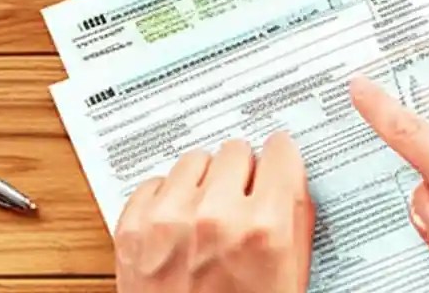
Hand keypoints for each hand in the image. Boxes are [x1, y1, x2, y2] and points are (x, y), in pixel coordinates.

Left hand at [114, 133, 314, 292]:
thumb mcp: (291, 278)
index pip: (280, 151)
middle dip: (243, 173)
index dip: (281, 162)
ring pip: (195, 160)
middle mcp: (215, 216)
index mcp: (263, 229)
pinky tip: (179, 226)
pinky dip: (168, 199)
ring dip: (205, 182)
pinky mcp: (132, 227)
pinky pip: (156, 181)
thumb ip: (296, 220)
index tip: (277, 166)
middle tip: (242, 201)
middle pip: (237, 150)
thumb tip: (292, 175)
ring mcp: (168, 220)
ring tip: (208, 214)